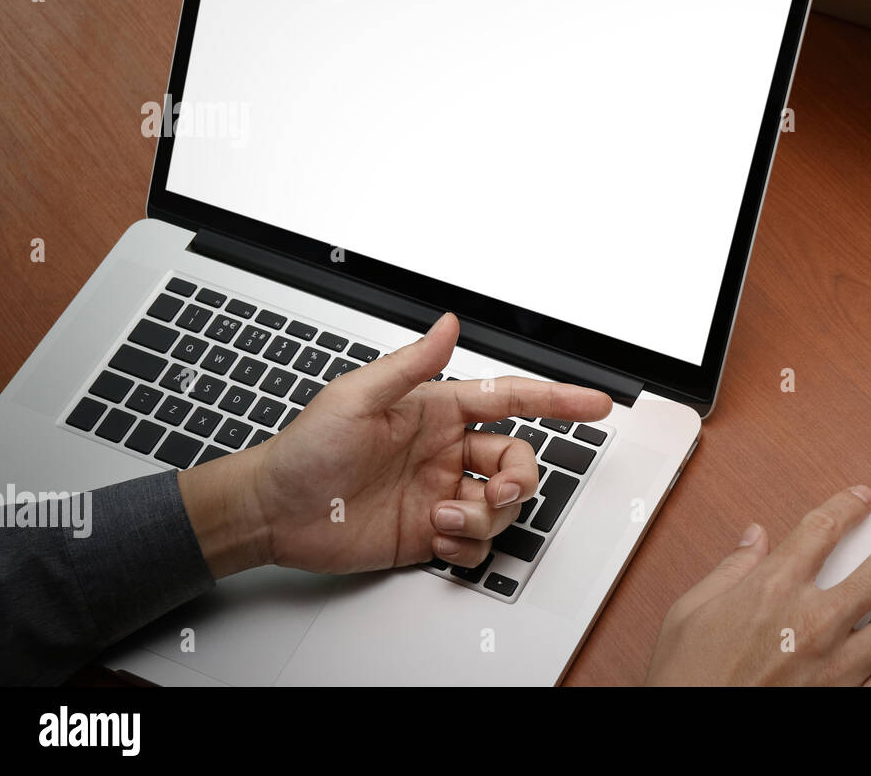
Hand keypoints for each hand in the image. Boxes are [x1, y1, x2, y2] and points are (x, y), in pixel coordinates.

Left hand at [179, 313, 611, 577]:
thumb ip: (410, 364)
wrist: (274, 513)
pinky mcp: (433, 532)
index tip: (595, 403)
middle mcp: (447, 450)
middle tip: (496, 490)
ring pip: (504, 504)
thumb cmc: (305, 449)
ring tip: (444, 519)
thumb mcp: (355, 398)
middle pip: (519, 459)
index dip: (558, 399)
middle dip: (519, 478)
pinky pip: (479, 540)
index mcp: (438, 410)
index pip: (510, 398)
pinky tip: (438, 538)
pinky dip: (468, 545)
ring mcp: (443, 492)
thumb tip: (448, 324)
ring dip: (485, 516)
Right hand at [645, 486, 870, 684]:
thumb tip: (751, 538)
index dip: (849, 505)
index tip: (865, 497)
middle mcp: (813, 621)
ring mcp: (837, 665)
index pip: (823, 528)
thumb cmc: (686, 678)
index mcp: (772, 588)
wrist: (694, 734)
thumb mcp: (691, 611)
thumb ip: (728, 569)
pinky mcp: (849, 700)